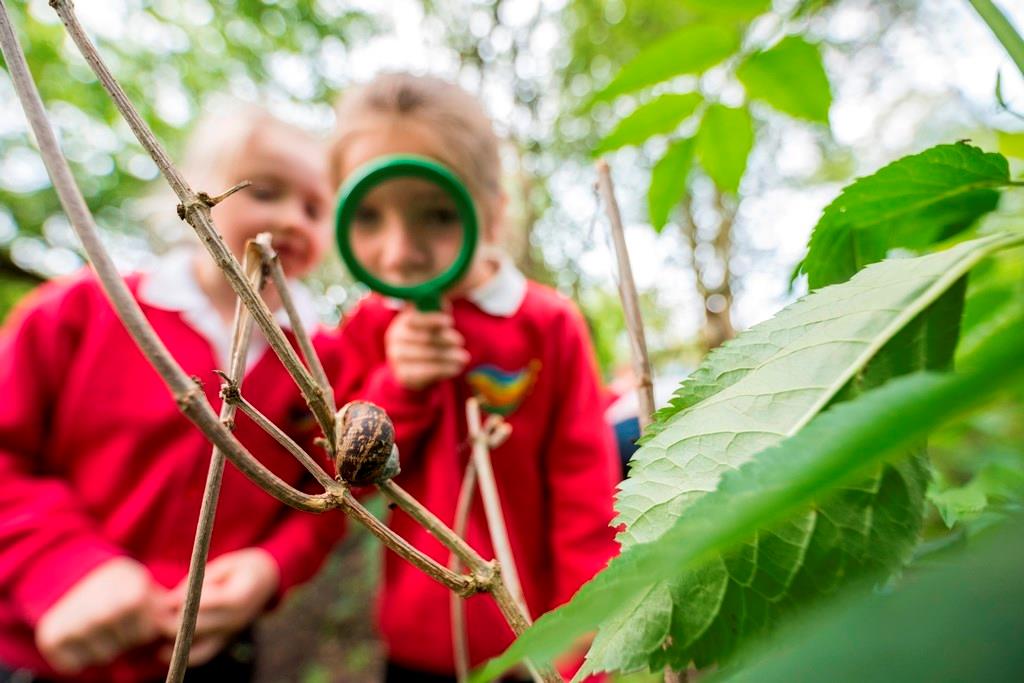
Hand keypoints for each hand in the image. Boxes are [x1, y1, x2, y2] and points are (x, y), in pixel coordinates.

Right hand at [35, 557, 168, 673]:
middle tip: (114, 617)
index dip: (143, 626)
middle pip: (127, 646)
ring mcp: (75, 625)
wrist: (67, 576)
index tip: (135, 612)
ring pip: (105, 657)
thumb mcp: (142, 583)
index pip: (147, 632)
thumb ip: (164, 606)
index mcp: (132, 594)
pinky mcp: (52, 639)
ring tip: (97, 623)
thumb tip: (180, 627)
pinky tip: (79, 633)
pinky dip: (80, 655)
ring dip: (104, 646)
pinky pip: (77, 666)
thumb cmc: (115, 584)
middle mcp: (102, 610)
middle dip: (126, 637)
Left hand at [161, 548, 278, 665]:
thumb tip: (171, 600)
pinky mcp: (225, 641)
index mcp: (239, 597)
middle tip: (154, 614)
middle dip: (171, 621)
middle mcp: (236, 620)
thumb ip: (200, 581)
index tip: (165, 600)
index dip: (182, 602)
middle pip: (197, 627)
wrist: (267, 580)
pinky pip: (201, 655)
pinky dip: (182, 654)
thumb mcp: (224, 565)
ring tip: (157, 630)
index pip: (205, 604)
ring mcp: (231, 633)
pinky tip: (163, 650)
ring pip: (196, 646)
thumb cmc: (242, 567)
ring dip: (174, 639)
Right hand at [385, 305, 469, 390]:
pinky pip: (427, 372)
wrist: (410, 370)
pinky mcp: (404, 375)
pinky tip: (457, 368)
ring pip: (428, 355)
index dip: (433, 319)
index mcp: (402, 322)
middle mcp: (395, 339)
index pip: (415, 319)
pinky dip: (445, 369)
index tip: (450, 322)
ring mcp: (397, 358)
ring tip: (465, 358)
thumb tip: (443, 302)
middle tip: (461, 341)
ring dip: (449, 356)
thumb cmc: (425, 341)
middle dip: (445, 339)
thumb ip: (436, 313)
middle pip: (424, 338)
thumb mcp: (430, 326)